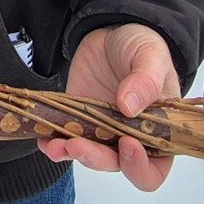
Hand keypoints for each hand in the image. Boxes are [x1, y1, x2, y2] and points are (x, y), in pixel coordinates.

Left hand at [38, 23, 180, 190]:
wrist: (111, 35)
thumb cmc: (141, 47)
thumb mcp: (151, 55)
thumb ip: (146, 80)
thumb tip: (128, 107)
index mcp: (158, 131)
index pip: (155, 168)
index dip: (141, 166)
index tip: (127, 144)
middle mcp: (131, 138)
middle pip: (117, 166)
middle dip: (97, 159)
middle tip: (78, 144)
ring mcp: (104, 132)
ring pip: (90, 156)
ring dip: (72, 154)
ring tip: (56, 145)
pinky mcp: (79, 122)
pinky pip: (66, 141)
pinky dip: (54, 144)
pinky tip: (45, 139)